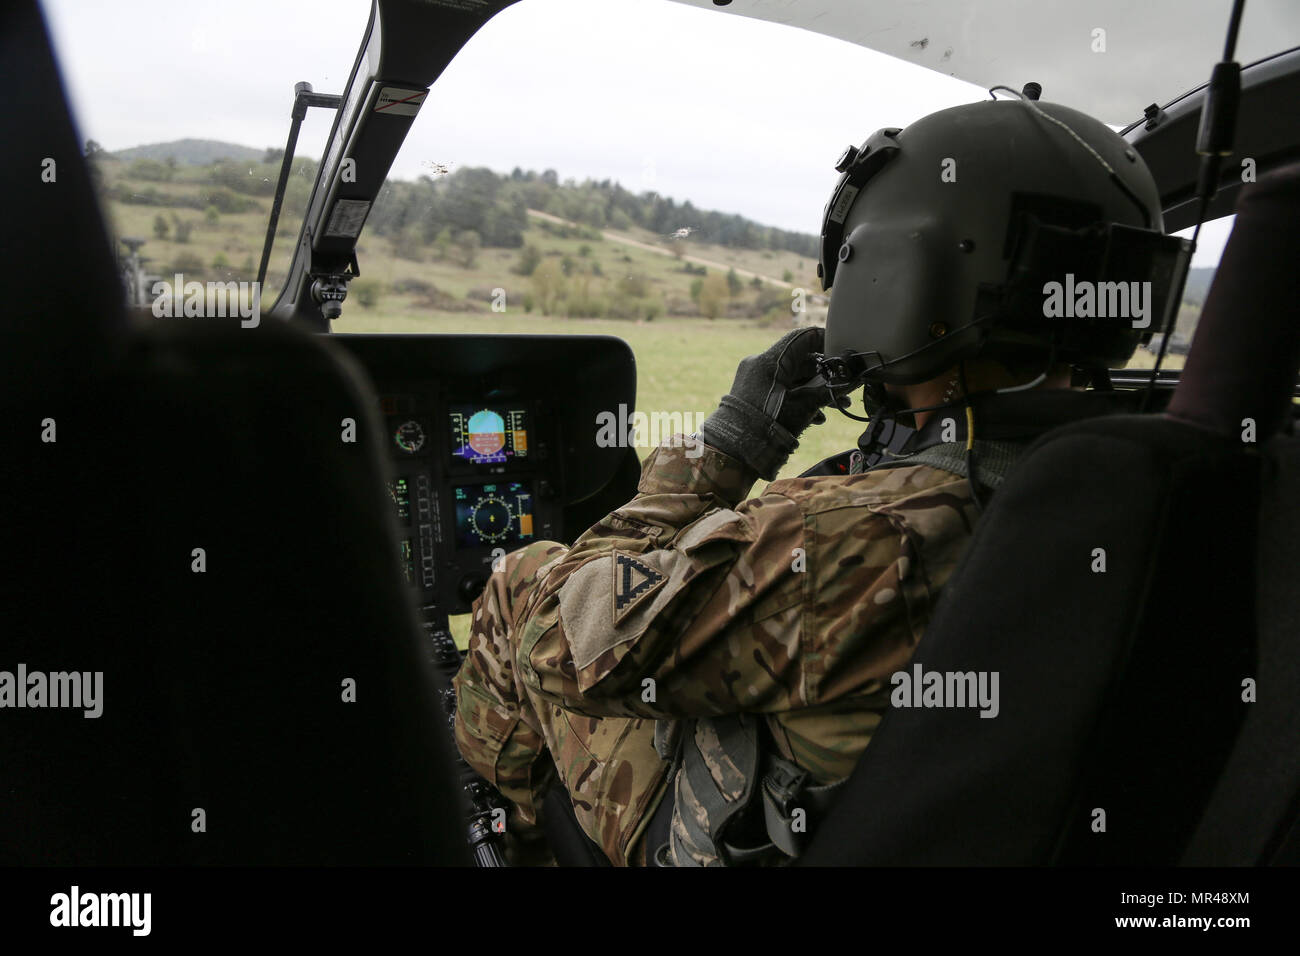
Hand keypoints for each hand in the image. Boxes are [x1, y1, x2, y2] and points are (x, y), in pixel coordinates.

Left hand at [699, 327, 845, 478]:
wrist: (734, 451)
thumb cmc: (767, 428)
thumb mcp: (804, 408)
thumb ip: (829, 391)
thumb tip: (851, 382)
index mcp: (770, 361)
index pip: (802, 337)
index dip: (826, 340)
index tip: (842, 351)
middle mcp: (759, 364)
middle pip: (799, 360)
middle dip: (824, 375)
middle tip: (843, 386)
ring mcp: (754, 379)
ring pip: (792, 377)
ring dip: (814, 389)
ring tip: (834, 406)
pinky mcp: (752, 393)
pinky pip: (780, 389)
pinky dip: (798, 397)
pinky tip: (815, 416)